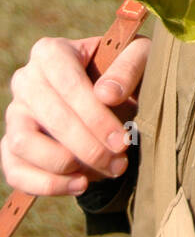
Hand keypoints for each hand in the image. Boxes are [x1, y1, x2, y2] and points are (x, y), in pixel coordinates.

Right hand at [1, 34, 150, 196]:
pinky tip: (79, 185)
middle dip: (87, 146)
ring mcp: (15, 113)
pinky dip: (45, 184)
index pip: (68, 85)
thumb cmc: (124, 69)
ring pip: (23, 144)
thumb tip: (106, 94)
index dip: (95, 117)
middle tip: (119, 162)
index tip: (122, 141)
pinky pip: (15, 170)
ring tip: (103, 171)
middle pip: (49, 117)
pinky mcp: (12, 145)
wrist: (111, 92)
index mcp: (51, 52)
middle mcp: (26, 80)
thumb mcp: (139, 56)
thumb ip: (128, 67)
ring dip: (64, 166)